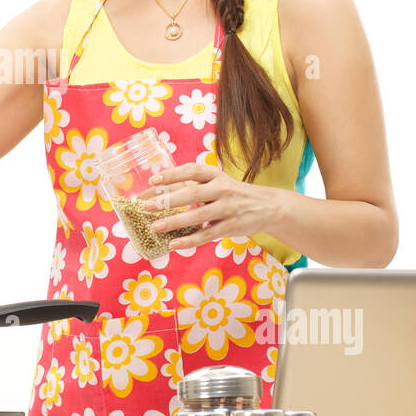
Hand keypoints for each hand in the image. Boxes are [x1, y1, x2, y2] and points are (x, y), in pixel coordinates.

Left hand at [139, 161, 282, 251]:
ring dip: (175, 222)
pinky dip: (189, 241)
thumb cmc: (234, 194)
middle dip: (167, 200)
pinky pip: (207, 235)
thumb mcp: (218, 182)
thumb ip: (196, 185)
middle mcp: (222, 189)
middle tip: (146, 206)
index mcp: (216, 175)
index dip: (172, 174)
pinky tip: (173, 244)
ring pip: (198, 215)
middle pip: (192, 193)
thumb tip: (161, 192)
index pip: (192, 171)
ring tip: (155, 227)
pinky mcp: (231, 226)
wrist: (268, 206)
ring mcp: (227, 208)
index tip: (153, 181)